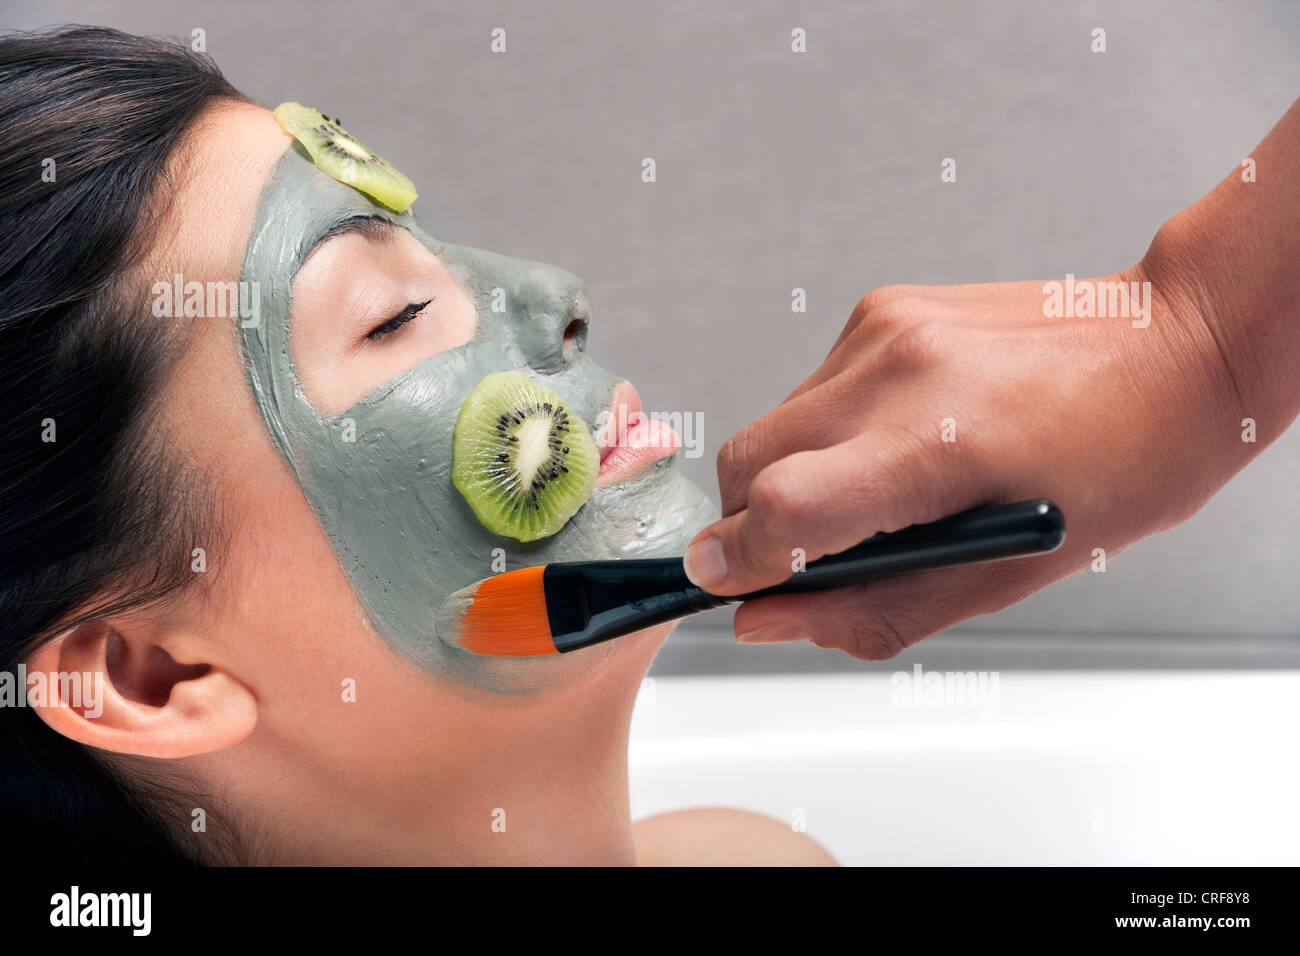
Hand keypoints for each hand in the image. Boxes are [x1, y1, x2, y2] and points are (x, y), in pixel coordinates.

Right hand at [684, 254, 1249, 658]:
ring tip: (886, 489)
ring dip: (798, 472)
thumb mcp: (1010, 573)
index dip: (739, 559)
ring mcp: (885, 328)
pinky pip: (814, 388)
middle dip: (755, 522)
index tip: (724, 584)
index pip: (786, 506)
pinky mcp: (883, 307)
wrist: (1174, 345)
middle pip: (749, 462)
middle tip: (815, 553)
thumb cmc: (1122, 466)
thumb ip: (875, 606)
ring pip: (775, 424)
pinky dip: (832, 430)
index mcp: (941, 445)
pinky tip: (905, 437)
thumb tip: (769, 619)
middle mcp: (897, 370)